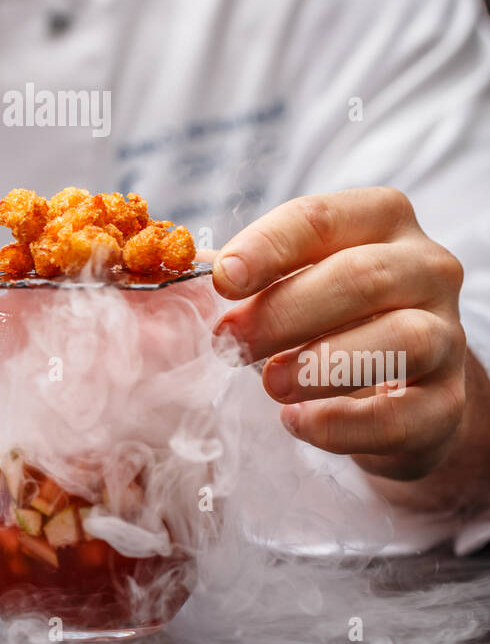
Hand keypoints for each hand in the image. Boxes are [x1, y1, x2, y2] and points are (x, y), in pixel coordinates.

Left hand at [210, 188, 467, 482]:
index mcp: (382, 220)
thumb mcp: (298, 278)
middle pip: (360, 277)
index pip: (320, 219)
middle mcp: (427, 267)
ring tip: (270, 385)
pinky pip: (405, 414)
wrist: (401, 386)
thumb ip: (253, 272)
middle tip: (229, 342)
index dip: (267, 248)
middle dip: (283, 312)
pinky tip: (299, 423)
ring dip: (322, 364)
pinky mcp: (450, 402)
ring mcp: (448, 335)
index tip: (222, 280)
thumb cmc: (334, 315)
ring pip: (400, 339)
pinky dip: (345, 424)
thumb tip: (193, 271)